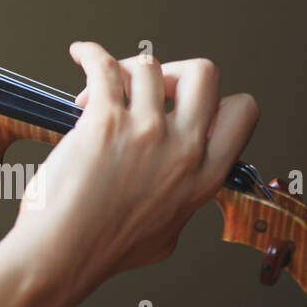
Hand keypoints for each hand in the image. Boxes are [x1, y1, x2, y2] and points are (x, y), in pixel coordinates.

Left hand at [8, 41, 259, 298]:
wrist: (64, 254)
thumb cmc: (103, 249)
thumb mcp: (167, 234)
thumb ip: (181, 204)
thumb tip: (178, 190)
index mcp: (205, 176)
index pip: (242, 111)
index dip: (216, 97)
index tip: (184, 100)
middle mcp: (183, 149)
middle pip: (204, 72)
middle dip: (174, 69)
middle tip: (146, 86)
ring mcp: (145, 133)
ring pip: (148, 65)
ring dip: (122, 68)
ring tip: (97, 90)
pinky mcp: (104, 123)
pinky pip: (103, 66)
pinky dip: (89, 53)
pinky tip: (81, 54)